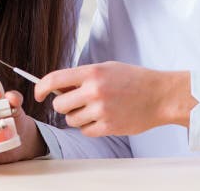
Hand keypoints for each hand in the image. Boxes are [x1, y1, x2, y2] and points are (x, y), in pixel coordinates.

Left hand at [34, 62, 196, 136]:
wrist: (160, 95)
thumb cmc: (133, 79)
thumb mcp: (107, 68)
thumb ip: (82, 76)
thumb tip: (57, 87)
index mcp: (92, 72)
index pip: (54, 79)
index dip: (41, 87)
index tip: (38, 93)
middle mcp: (94, 91)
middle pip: (59, 105)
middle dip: (64, 105)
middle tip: (76, 102)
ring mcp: (101, 110)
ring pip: (71, 120)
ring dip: (77, 117)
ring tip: (93, 109)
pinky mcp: (108, 127)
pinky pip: (85, 131)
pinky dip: (89, 127)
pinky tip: (102, 118)